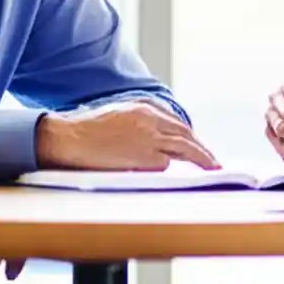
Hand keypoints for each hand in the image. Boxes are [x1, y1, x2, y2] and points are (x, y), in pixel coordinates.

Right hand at [36, 101, 218, 169]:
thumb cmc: (87, 131)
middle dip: (202, 148)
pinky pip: (165, 164)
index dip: (189, 135)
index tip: (197, 144)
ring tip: (213, 168)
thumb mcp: (119, 115)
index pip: (176, 121)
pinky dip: (168, 170)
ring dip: (201, 159)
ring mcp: (150, 138)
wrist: (69, 139)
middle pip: (186, 134)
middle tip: (213, 160)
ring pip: (184, 148)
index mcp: (144, 107)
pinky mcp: (145, 157)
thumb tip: (158, 139)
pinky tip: (176, 176)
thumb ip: (141, 123)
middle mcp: (151, 119)